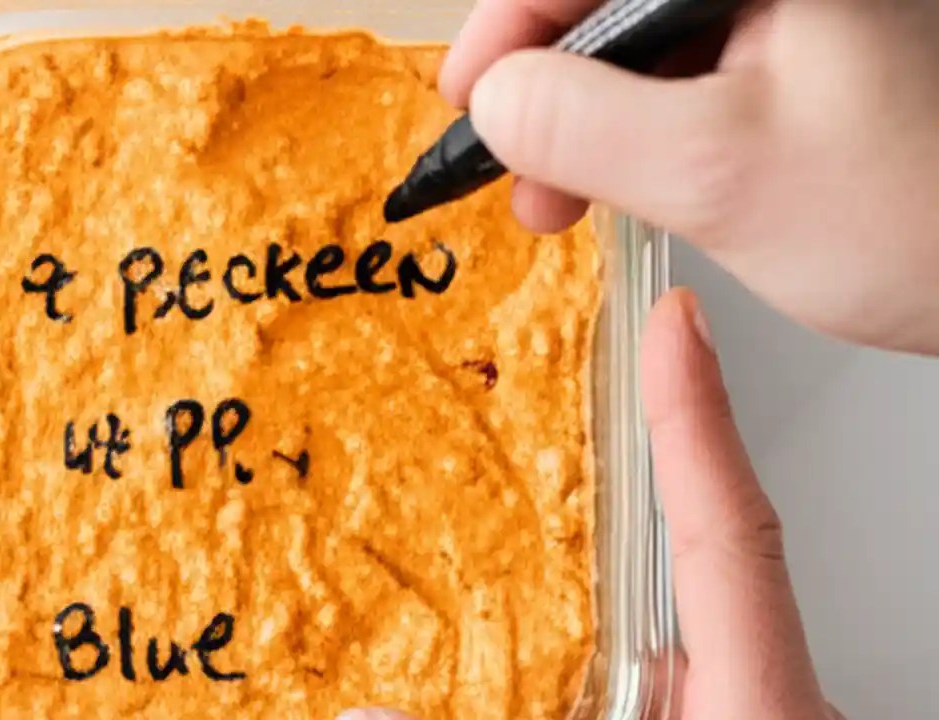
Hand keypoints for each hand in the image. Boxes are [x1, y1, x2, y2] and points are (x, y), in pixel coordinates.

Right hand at [337, 290, 844, 719]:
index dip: (693, 420)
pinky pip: (680, 652)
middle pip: (718, 549)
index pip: (727, 538)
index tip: (675, 323)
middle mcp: (766, 701)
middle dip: (670, 447)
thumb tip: (362, 713)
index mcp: (758, 712)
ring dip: (628, 535)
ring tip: (563, 466)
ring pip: (693, 603)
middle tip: (628, 345)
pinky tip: (561, 613)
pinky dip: (618, 613)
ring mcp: (747, 710)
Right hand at [442, 0, 938, 355]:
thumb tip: (499, 99)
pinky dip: (640, 140)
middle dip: (546, 93)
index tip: (465, 97)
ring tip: (567, 201)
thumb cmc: (920, 214)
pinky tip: (631, 188)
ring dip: (588, 128)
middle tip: (518, 171)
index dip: (504, 29)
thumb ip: (583, 124)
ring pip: (644, 53)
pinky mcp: (797, 68)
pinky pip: (687, 85)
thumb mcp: (717, 172)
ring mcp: (789, 24)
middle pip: (610, 8)